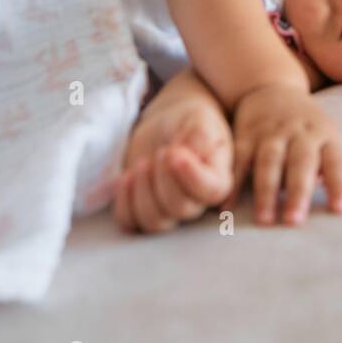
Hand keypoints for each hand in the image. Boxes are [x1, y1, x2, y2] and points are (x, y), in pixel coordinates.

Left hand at [113, 68, 234, 233]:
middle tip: (161, 151)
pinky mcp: (142, 208)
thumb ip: (200, 137)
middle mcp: (196, 201)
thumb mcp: (200, 120)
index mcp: (218, 179)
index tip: (174, 152)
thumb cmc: (190, 121)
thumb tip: (191, 157)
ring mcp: (168, 209)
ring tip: (143, 163)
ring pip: (154, 222)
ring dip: (142, 192)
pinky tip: (126, 176)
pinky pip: (130, 221)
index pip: (211, 192)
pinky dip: (123, 201)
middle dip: (164, 179)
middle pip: (180, 208)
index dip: (191, 177)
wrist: (168, 123)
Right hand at [222, 83, 341, 226]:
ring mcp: (272, 131)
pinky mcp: (246, 134)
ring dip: (266, 192)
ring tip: (264, 220)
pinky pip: (240, 159)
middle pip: (300, 162)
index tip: (339, 209)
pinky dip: (235, 183)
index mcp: (324, 134)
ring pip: (270, 161)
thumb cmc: (305, 128)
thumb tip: (328, 201)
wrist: (271, 89)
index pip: (335, 162)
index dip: (338, 185)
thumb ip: (326, 169)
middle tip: (293, 221)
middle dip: (297, 192)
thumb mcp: (324, 139)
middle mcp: (300, 131)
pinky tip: (228, 206)